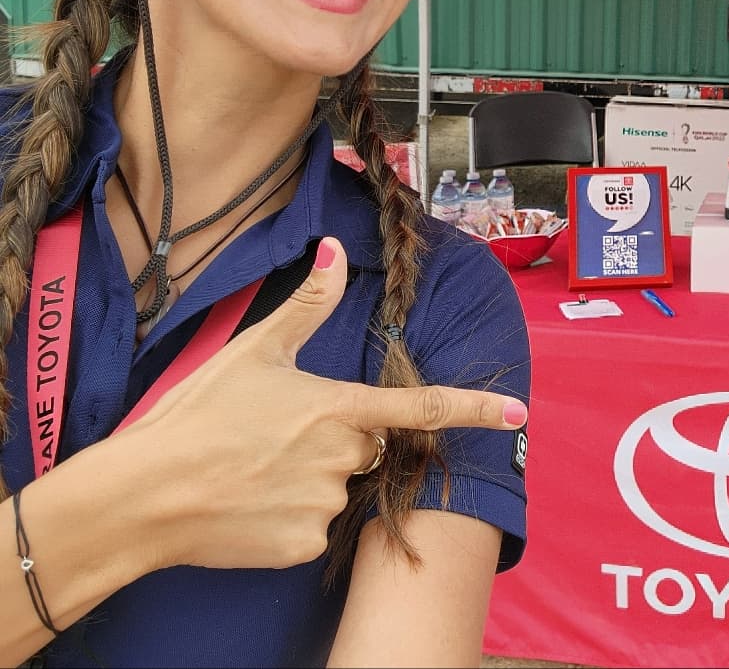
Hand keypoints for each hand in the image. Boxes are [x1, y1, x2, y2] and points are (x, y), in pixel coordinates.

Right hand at [112, 238, 527, 571]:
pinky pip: (312, 528)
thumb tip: (334, 247)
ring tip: (252, 470)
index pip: (422, 408)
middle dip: (338, 440)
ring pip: (338, 488)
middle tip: (275, 437)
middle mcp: (344, 457)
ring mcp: (325, 505)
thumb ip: (306, 304)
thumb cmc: (198, 416)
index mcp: (340, 407)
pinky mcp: (304, 546)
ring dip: (309, 479)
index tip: (519, 413)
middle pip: (366, 447)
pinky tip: (249, 506)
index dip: (476, 409)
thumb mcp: (254, 350)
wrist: (143, 497)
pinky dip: (288, 519)